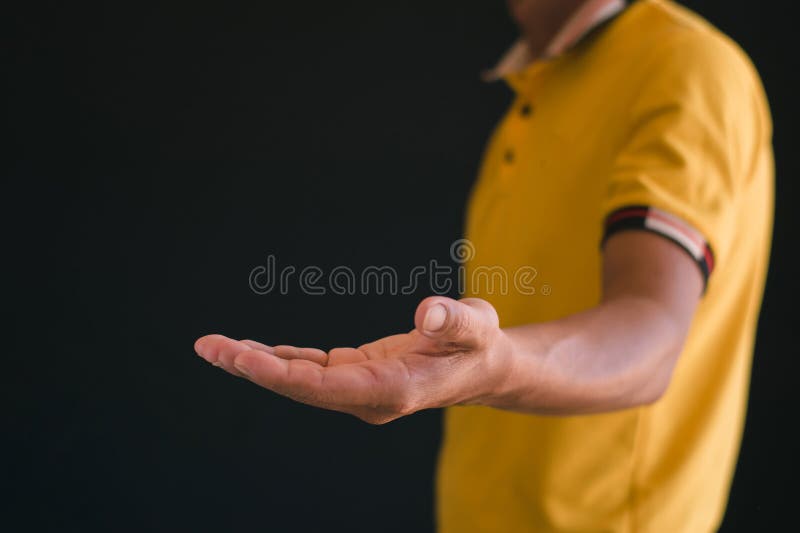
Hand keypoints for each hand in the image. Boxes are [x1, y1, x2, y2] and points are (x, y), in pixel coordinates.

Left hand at [194, 296, 510, 423]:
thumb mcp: (478, 325)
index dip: (282, 373)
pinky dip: (280, 359)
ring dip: (258, 365)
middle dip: (254, 368)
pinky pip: (310, 371)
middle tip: (209, 347)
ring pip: (300, 381)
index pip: (326, 386)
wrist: (482, 369)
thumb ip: (456, 320)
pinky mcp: (356, 376)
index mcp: (393, 387)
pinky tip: (252, 350)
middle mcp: (369, 396)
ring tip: (215, 348)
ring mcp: (359, 389)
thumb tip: (427, 311)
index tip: (243, 357)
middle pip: (301, 387)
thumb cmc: (481, 345)